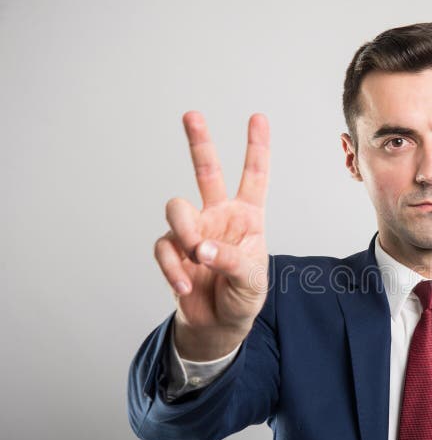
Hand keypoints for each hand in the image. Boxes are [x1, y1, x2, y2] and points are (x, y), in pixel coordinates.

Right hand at [153, 111, 269, 358]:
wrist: (219, 324)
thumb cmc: (243, 296)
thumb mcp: (251, 279)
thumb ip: (230, 260)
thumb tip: (199, 248)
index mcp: (247, 217)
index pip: (254, 177)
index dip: (256, 148)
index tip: (258, 117)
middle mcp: (219, 216)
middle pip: (207, 172)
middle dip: (199, 142)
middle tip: (191, 115)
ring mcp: (193, 230)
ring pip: (176, 207)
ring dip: (184, 232)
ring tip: (196, 257)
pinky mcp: (172, 250)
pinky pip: (165, 247)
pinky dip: (173, 268)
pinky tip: (185, 286)